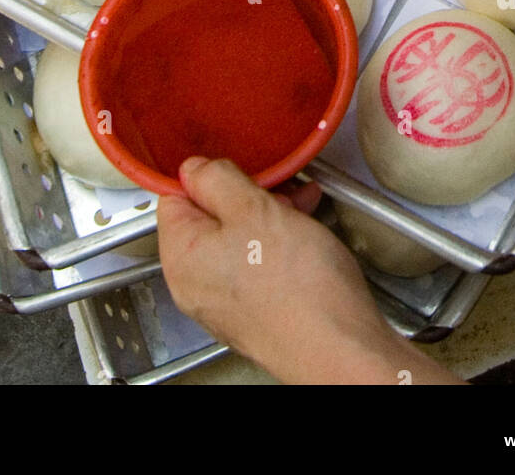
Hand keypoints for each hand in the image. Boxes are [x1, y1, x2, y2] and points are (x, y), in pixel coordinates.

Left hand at [157, 157, 461, 385]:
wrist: (340, 346)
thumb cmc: (298, 287)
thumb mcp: (253, 208)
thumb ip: (216, 180)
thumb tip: (193, 168)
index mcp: (182, 257)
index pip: (174, 197)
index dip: (207, 176)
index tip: (235, 168)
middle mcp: (195, 284)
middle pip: (208, 218)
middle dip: (245, 195)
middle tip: (276, 189)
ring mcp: (224, 300)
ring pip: (237, 238)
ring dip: (267, 214)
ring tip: (300, 206)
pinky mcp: (254, 310)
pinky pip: (256, 262)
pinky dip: (278, 241)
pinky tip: (305, 231)